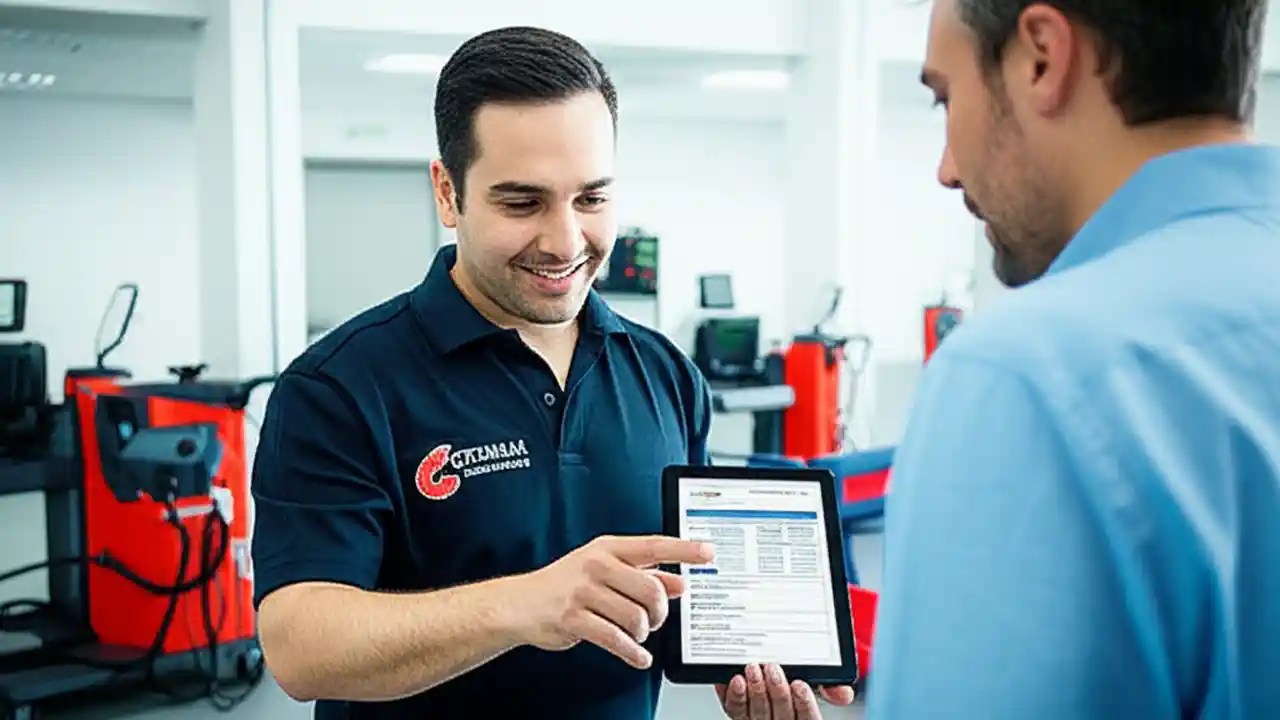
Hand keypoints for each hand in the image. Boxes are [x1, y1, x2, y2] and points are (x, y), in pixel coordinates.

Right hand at [511, 535, 714, 668]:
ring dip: (643, 633)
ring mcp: (583, 592)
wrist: (520, 604)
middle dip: (660, 611)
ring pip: (635, 617)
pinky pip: (616, 640)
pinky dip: (633, 654)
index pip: (654, 545)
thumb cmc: (565, 584)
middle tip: (655, 619)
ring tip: (637, 634)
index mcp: (608, 549)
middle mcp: (597, 566)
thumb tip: (681, 583)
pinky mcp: (573, 618)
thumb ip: (645, 574)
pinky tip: (638, 656)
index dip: (684, 549)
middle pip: (651, 589)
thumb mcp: (605, 570)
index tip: (708, 552)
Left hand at [715, 664, 855, 719]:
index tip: (800, 684)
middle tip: (773, 668)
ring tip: (753, 669)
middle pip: (781, 716)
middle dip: (777, 692)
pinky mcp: (739, 713)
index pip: (808, 719)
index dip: (804, 704)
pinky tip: (735, 680)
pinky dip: (735, 695)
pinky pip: (734, 710)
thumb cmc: (794, 674)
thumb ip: (833, 685)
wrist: (766, 666)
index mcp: (804, 717)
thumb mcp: (817, 678)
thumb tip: (843, 693)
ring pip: (757, 715)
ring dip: (755, 691)